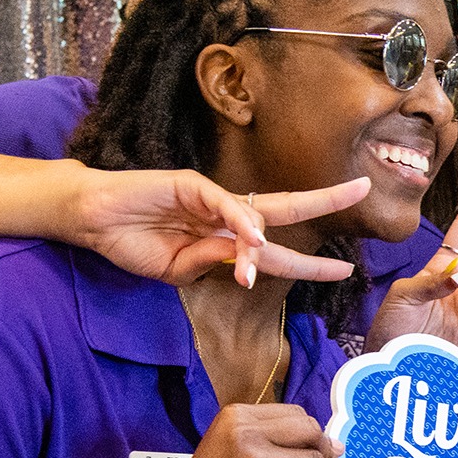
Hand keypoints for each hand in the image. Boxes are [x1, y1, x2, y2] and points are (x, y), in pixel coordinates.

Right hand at [68, 167, 371, 288]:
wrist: (92, 221)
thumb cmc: (131, 242)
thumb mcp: (175, 272)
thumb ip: (209, 268)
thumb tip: (244, 266)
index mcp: (226, 237)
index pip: (278, 248)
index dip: (311, 260)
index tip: (346, 270)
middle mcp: (226, 213)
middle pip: (287, 210)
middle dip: (327, 203)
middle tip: (365, 191)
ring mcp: (211, 196)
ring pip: (256, 214)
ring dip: (262, 245)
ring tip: (262, 262)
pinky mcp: (191, 184)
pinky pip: (224, 205)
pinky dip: (239, 223)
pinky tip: (251, 240)